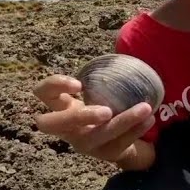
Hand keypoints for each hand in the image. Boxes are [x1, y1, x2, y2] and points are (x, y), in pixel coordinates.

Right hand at [32, 74, 156, 162]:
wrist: (119, 141)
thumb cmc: (104, 105)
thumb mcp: (96, 91)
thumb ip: (101, 75)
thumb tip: (127, 34)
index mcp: (60, 107)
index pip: (40, 93)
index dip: (54, 87)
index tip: (79, 84)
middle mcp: (65, 128)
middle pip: (52, 125)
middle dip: (79, 117)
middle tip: (106, 111)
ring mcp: (83, 144)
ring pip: (96, 136)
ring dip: (122, 121)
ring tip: (144, 108)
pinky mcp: (103, 155)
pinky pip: (119, 144)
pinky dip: (136, 130)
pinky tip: (149, 118)